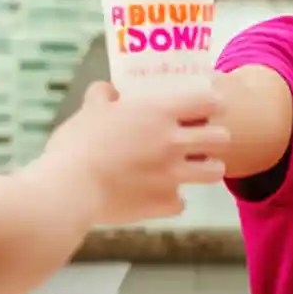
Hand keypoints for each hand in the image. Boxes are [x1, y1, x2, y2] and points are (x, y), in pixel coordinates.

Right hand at [33, 82, 228, 224]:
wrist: (71, 189)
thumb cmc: (79, 143)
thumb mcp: (89, 110)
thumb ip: (102, 95)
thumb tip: (107, 89)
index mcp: (159, 114)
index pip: (207, 101)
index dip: (212, 102)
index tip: (210, 105)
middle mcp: (174, 143)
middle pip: (221, 138)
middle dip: (216, 138)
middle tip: (204, 139)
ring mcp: (173, 176)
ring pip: (213, 172)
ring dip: (207, 168)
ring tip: (196, 169)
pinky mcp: (165, 204)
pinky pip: (181, 202)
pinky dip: (173, 200)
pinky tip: (160, 197)